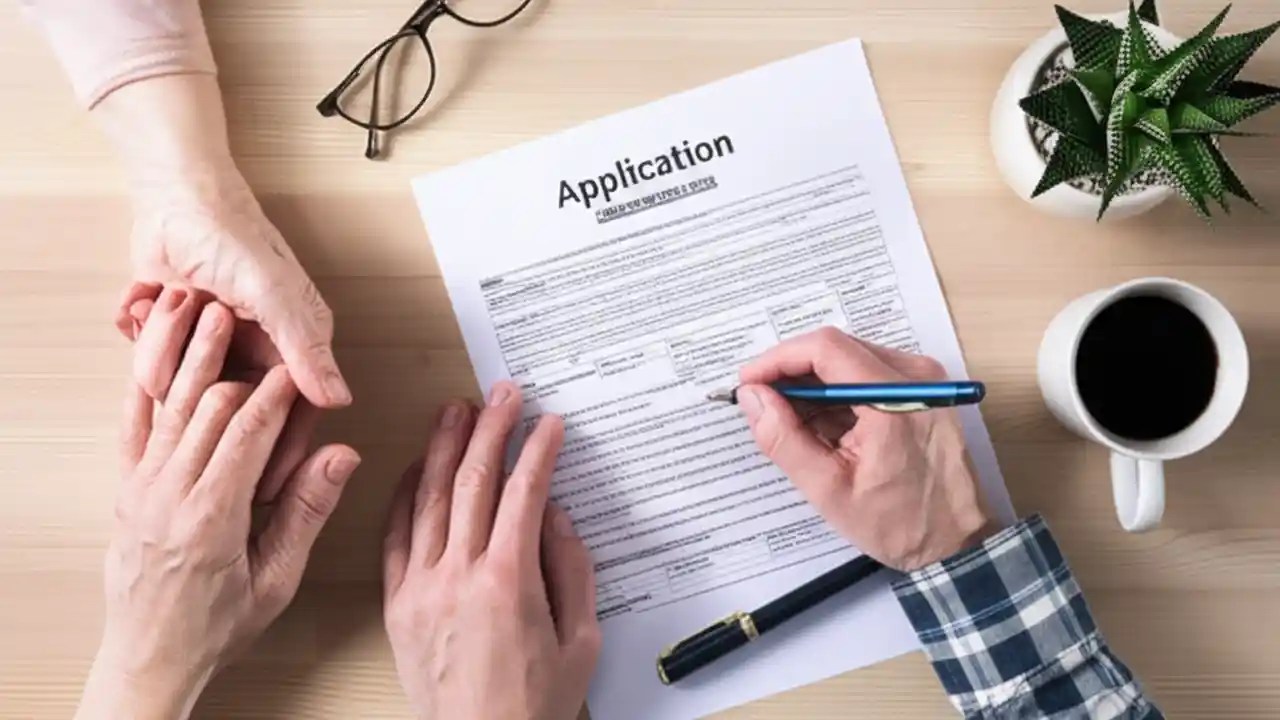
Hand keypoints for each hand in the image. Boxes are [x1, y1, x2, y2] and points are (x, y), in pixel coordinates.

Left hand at [78, 300, 359, 719]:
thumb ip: (307, 511)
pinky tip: (157, 359)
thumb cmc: (217, 624)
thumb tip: (340, 456)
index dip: (279, 391)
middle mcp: (169, 493)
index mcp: (212, 516)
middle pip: (210, 407)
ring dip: (193, 357)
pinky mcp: (126, 487)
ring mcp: (141, 486)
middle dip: (245, 367)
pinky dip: (146, 388)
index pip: (249, 430)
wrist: (150, 653)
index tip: (303, 368)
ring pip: (171, 405)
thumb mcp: (276, 578)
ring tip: (211, 312)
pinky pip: (134, 426)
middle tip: (272, 341)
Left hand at [97, 74, 350, 408]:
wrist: (175, 199)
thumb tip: (339, 400)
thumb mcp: (272, 291)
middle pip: (214, 401)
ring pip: (173, 386)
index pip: (277, 409)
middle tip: (200, 305)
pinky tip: (154, 296)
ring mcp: (208, 351)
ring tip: (176, 292)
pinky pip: (144, 365)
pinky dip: (142, 328)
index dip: (251, 405)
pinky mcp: (171, 342)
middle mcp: (250, 356)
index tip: (230, 375)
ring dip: (163, 333)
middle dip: (194, 354)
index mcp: (288, 348)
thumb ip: (304, 348)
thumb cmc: (229, 234)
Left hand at [383, 383, 600, 719]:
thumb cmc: (533, 706)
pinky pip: (395, 536)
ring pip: (429, 498)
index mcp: (509, 581)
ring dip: (443, 448)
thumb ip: (572, 571)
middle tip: (503, 396)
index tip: (549, 423)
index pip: (523, 493)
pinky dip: (404, 496)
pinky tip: (415, 468)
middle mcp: (459, 575)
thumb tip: (558, 518)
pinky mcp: (398, 604)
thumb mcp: (581, 640)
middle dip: (491, 430)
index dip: (538, 451)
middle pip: (474, 482)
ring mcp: (422, 587)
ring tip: (456, 411)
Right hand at [737, 328, 994, 570]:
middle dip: (792, 373)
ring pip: (849, 360)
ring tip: (794, 426)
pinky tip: (825, 428)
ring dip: (814, 386)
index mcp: (895, 399)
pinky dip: (837, 394)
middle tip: (763, 407)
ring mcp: (924, 380)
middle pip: (836, 349)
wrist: (958, 542)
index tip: (749, 383)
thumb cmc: (902, 524)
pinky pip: (868, 374)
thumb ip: (784, 438)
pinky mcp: (924, 389)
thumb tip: (753, 398)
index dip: (778, 360)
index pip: (825, 348)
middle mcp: (915, 376)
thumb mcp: (829, 489)